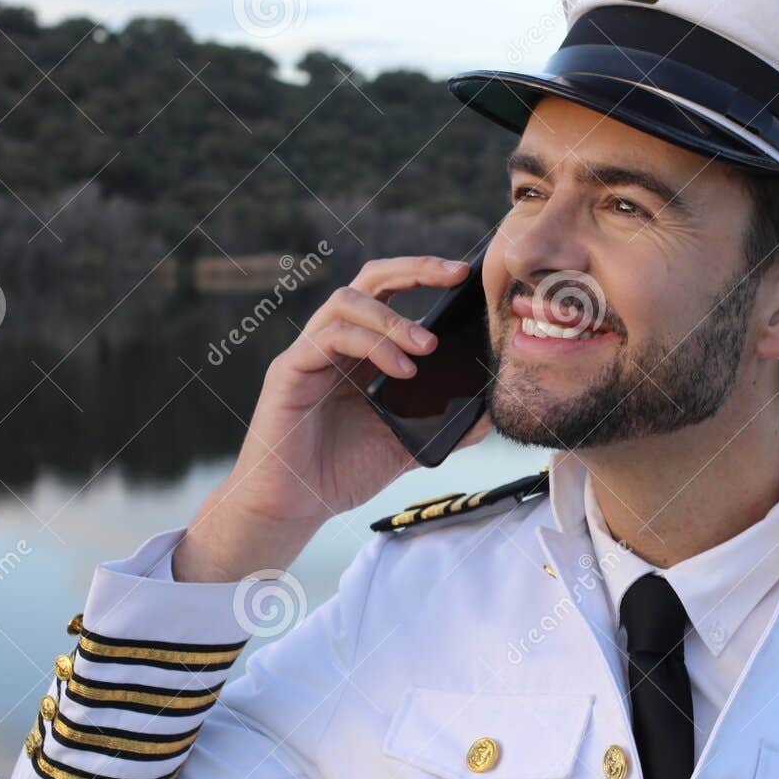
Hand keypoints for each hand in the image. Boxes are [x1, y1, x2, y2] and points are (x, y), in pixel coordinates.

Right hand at [172, 257, 493, 581]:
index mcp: (359, 353)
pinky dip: (370, 345)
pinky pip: (328, 338)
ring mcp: (308, 355)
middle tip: (454, 276)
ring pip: (347, 302)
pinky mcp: (288, 372)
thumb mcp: (406, 445)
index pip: (389, 293)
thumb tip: (490, 412)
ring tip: (427, 347)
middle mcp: (332, 344)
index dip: (423, 274)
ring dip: (393, 319)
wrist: (293, 509)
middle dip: (414, 269)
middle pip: (368, 280)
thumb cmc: (340, 473)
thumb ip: (444, 426)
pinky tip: (401, 371)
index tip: (463, 276)